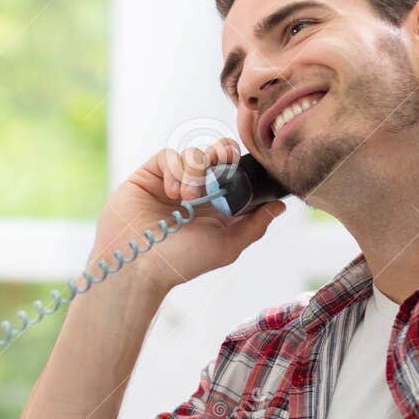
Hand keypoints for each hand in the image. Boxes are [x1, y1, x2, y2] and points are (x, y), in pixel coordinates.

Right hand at [90, 140, 286, 295]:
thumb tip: (279, 207)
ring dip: (196, 171)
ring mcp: (171, 182)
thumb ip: (255, 225)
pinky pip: (168, 156)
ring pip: (193, 154)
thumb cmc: (181, 262)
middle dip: (223, 153)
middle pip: (215, 155)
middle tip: (224, 161)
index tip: (242, 166)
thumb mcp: (227, 246)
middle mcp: (194, 192)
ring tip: (188, 198)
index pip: (233, 173)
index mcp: (214, 207)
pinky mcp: (149, 175)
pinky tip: (173, 192)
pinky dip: (175, 169)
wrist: (139, 265)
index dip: (239, 164)